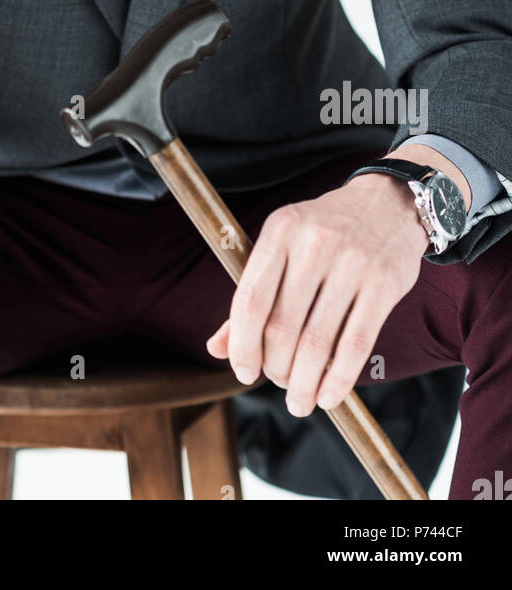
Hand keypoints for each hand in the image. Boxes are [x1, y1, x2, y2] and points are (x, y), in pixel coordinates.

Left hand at [205, 173, 428, 416]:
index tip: (244, 372)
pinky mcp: (384, 283)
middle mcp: (314, 242)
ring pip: (317, 342)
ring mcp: (352, 262)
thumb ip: (252, 296)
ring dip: (304, 383)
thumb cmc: (325, 232)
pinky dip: (339, 379)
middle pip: (282, 327)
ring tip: (300, 401)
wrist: (388, 203)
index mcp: (280, 229)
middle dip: (275, 368)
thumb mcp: (284, 246)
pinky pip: (356, 345)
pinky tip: (329, 395)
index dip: (242, 345)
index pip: (251, 300)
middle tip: (279, 383)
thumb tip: (216, 348)